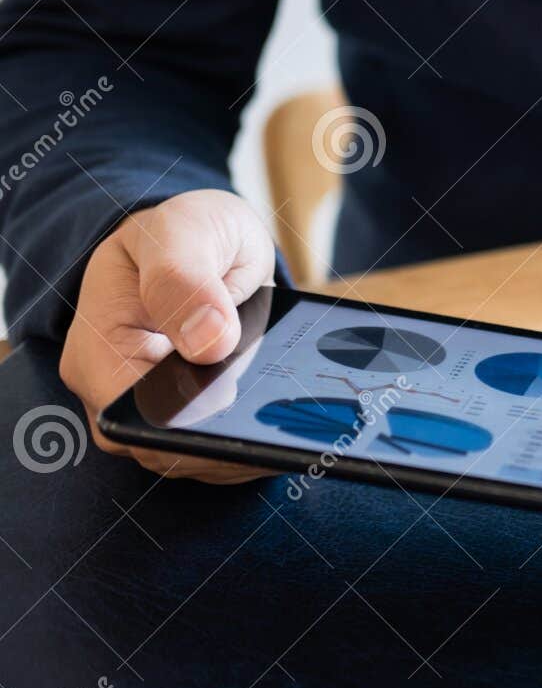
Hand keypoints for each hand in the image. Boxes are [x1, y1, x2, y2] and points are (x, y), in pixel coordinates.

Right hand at [60, 189, 277, 481]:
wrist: (205, 241)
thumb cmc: (183, 231)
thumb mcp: (181, 232)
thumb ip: (184, 280)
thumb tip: (208, 342)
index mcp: (99, 348)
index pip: (128, 414)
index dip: (179, 424)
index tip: (235, 410)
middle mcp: (118, 391)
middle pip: (164, 448)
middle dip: (223, 443)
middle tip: (283, 425)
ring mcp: (155, 407)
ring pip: (198, 455)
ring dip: (246, 445)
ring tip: (296, 430)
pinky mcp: (193, 415)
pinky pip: (222, 446)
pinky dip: (257, 438)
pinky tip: (292, 426)